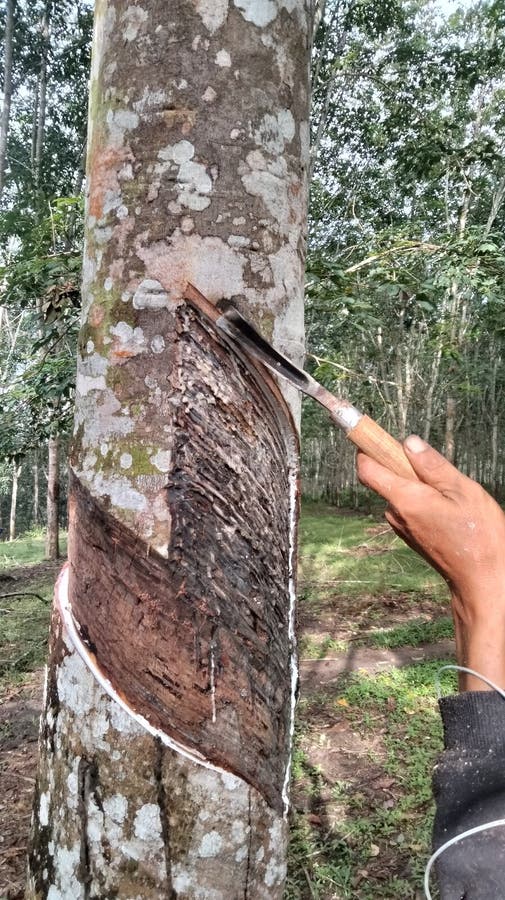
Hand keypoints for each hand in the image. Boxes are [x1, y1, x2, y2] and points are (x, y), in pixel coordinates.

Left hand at [357, 435, 504, 690]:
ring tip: (448, 493)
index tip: (368, 431)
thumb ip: (432, 465)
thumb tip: (408, 442)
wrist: (483, 579)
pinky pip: (407, 507)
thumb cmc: (478, 535)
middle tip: (432, 465)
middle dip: (399, 463)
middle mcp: (396, 513)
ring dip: (414, 483)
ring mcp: (402, 526)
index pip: (367, 467)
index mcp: (405, 499)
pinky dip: (420, 499)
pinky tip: (446, 508)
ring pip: (398, 492)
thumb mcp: (462, 490)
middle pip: (383, 477)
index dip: (365, 446)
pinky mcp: (411, 535)